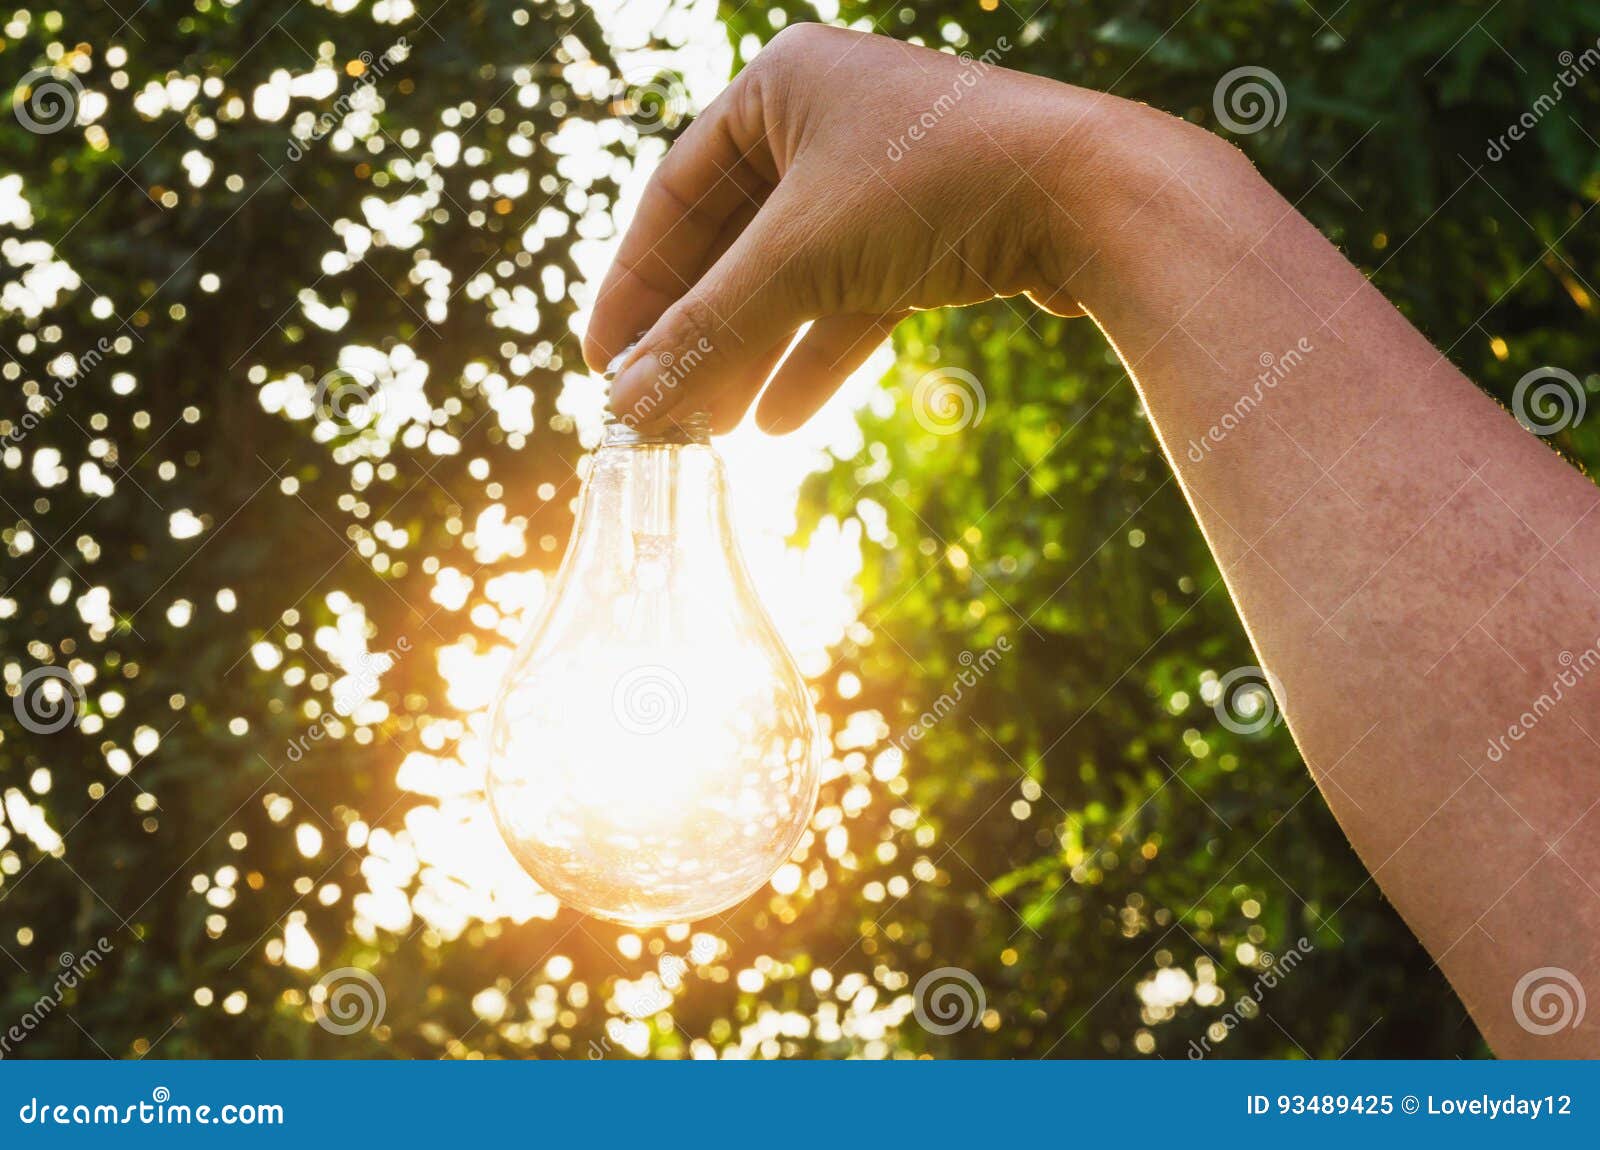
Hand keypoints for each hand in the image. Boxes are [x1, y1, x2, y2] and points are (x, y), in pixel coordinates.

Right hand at [585, 24, 1115, 433]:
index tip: (601, 360)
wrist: (1097, 198)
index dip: (635, 284)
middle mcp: (831, 116)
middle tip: (652, 404)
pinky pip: (852, 294)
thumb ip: (705, 331)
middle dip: (696, 330)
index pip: (677, 193)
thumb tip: (624, 405)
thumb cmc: (938, 189)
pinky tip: (779, 417)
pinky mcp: (934, 228)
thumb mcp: (799, 259)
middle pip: (734, 240)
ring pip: (794, 275)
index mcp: (782, 84)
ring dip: (750, 352)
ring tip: (708, 428)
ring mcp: (886, 174)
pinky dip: (816, 353)